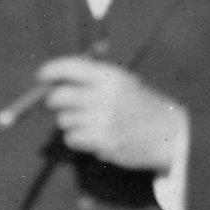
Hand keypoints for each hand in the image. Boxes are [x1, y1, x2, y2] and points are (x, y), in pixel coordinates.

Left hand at [36, 56, 186, 173]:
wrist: (169, 133)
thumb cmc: (141, 106)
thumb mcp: (123, 84)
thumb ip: (92, 82)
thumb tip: (51, 85)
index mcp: (112, 76)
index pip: (70, 68)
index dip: (51, 71)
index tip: (40, 76)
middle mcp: (105, 95)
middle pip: (58, 97)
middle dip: (54, 101)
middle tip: (58, 104)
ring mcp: (103, 120)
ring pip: (64, 121)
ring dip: (71, 122)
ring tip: (93, 122)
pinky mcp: (102, 142)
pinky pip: (72, 139)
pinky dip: (78, 139)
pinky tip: (96, 136)